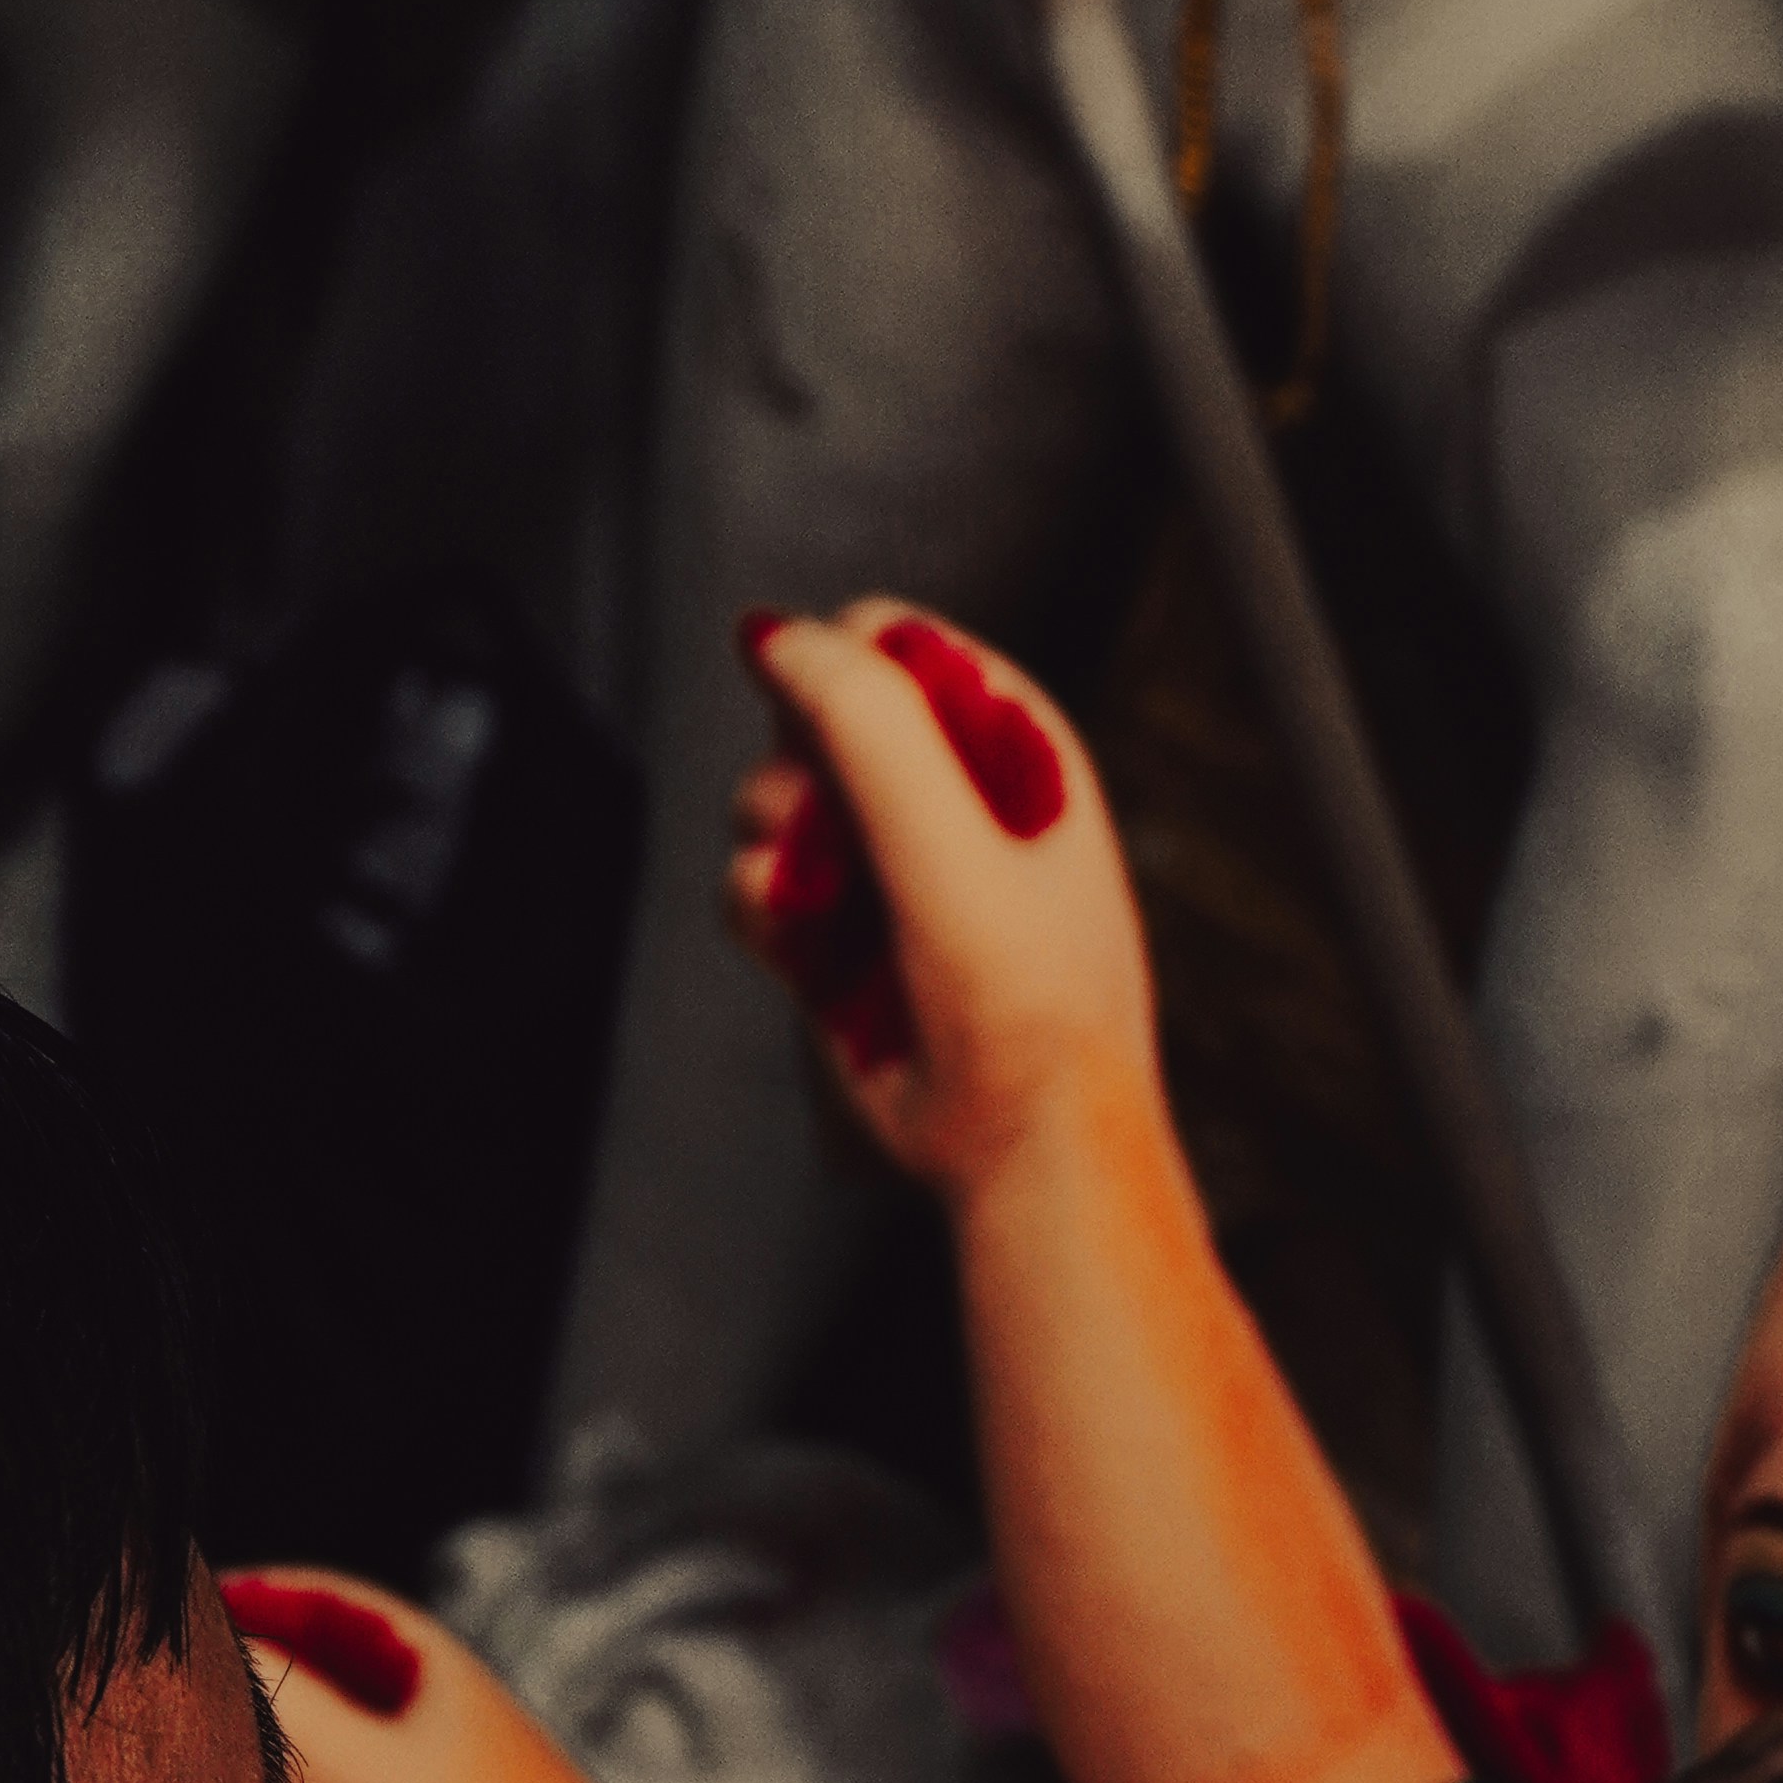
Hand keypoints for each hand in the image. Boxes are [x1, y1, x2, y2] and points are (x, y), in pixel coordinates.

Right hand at [725, 602, 1157, 1194]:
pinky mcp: (838, 939)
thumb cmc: (1022, 1001)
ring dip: (770, 838)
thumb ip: (866, 719)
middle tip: (820, 825)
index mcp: (1011, 741)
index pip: (896, 639)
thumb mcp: (948, 837)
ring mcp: (889, 869)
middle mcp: (949, 794)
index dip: (842, 669)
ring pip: (774, 796)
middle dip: (796, 763)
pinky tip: (795, 947)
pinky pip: (759, 880)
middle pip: (815, 711)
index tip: (829, 731)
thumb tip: (774, 634)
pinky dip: (761, 905)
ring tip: (811, 896)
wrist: (1019, 1148)